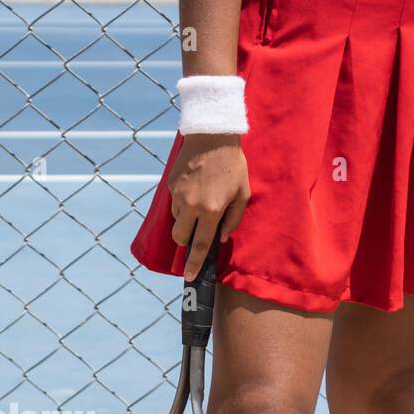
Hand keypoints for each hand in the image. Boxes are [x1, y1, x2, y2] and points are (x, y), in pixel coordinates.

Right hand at [168, 133, 249, 279]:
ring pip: (176, 221)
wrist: (212, 135)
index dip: (195, 263)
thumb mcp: (242, 193)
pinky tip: (195, 189)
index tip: (189, 277)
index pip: (199, 245)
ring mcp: (178, 196)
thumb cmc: (232, 164)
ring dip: (186, 221)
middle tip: (197, 233)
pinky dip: (183, 204)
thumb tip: (221, 238)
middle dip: (187, 241)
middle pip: (180, 238)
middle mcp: (190, 206)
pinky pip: (174, 204)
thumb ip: (233, 220)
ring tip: (200, 203)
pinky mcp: (171, 185)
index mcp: (210, 210)